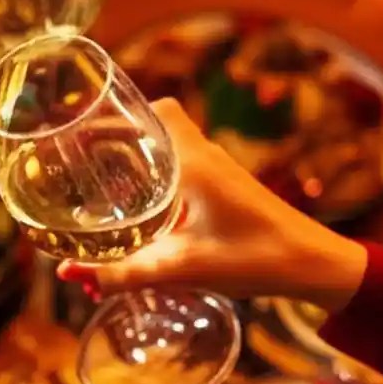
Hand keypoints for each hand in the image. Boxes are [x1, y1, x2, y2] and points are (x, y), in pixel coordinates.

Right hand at [58, 99, 367, 311]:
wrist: (315, 266)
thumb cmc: (257, 259)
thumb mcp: (181, 269)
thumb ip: (123, 273)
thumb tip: (68, 273)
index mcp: (196, 162)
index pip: (158, 109)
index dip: (124, 110)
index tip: (91, 125)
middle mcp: (207, 159)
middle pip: (158, 127)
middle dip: (121, 139)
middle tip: (84, 159)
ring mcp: (220, 175)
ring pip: (172, 151)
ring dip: (141, 162)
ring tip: (103, 184)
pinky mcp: (226, 193)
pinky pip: (185, 173)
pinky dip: (160, 182)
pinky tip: (141, 213)